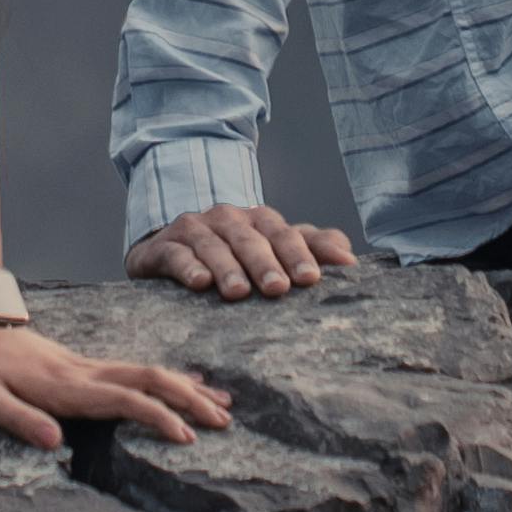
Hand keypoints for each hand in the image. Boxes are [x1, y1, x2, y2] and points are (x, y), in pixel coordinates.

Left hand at [0, 321, 230, 452]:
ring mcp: (86, 366)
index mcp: (64, 386)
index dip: (157, 416)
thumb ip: (17, 418)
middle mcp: (83, 373)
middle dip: (190, 398)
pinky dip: (167, 378)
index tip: (187, 435)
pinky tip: (185, 384)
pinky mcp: (84, 366)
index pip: (123, 400)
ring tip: (224, 402)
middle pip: (149, 380)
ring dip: (187, 387)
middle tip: (225, 419)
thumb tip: (53, 442)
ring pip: (148, 372)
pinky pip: (135, 371)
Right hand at [126, 203, 361, 300]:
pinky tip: (199, 283)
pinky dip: (187, 266)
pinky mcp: (162, 248)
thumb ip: (312, 248)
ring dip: (227, 268)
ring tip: (237, 292)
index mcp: (258, 220)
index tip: (310, 279)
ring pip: (213, 246)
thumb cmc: (234, 254)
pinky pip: (176, 254)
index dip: (297, 254)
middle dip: (264, 263)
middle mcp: (226, 219)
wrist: (170, 248)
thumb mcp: (275, 248)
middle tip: (277, 289)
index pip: (282, 233)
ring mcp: (194, 230)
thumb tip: (350, 258)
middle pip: (249, 239)